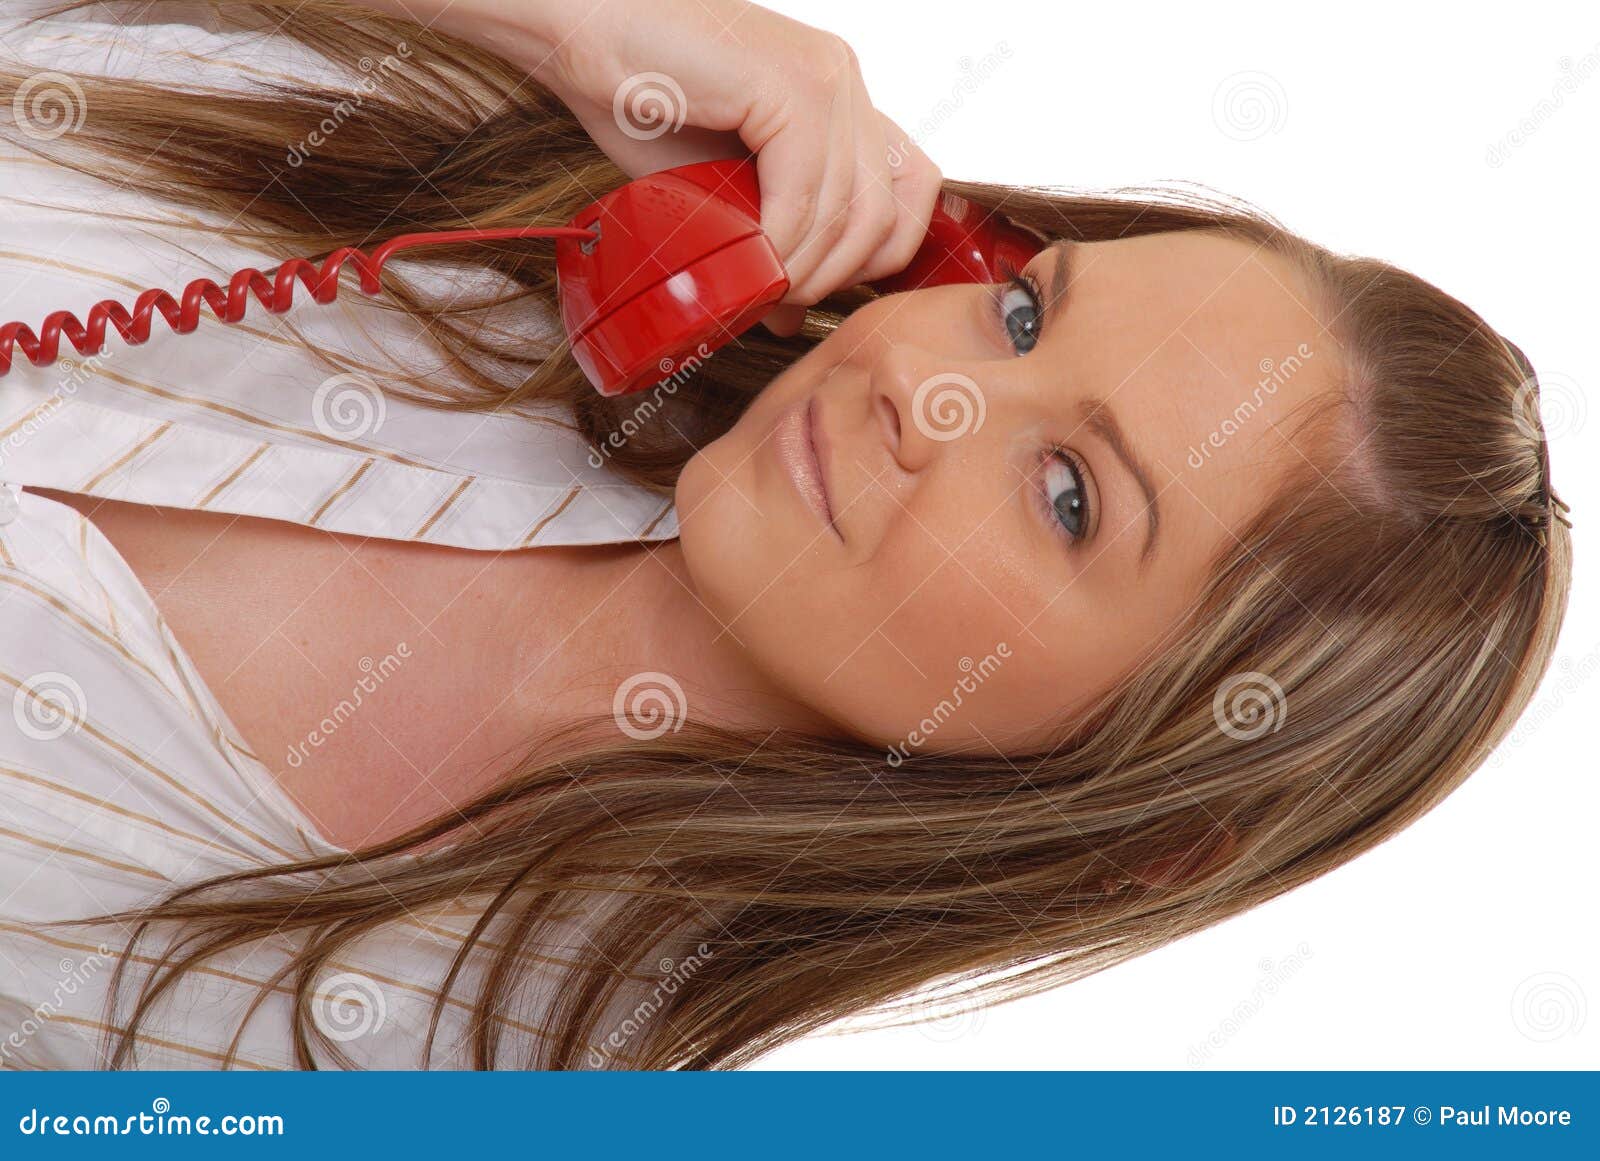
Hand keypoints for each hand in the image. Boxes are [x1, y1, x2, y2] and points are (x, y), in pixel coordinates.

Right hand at [499, 0, 943, 335]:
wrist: (580, 34)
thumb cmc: (638, 97)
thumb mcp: (717, 190)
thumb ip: (767, 243)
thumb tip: (791, 314)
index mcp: (839, 99)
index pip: (911, 191)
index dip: (878, 256)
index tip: (818, 287)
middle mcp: (844, 81)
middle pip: (890, 211)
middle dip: (837, 275)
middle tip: (780, 297)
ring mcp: (824, 78)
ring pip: (853, 211)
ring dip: (803, 267)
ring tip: (757, 284)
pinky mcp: (791, 85)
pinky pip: (807, 193)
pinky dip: (780, 240)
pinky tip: (747, 252)